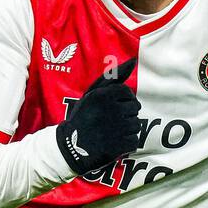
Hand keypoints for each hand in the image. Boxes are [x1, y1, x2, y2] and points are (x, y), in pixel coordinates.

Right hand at [55, 57, 140, 176]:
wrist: (70, 147)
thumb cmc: (83, 117)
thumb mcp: (92, 94)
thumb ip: (113, 77)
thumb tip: (133, 60)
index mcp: (104, 95)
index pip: (127, 93)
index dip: (122, 100)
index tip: (112, 107)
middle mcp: (112, 110)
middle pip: (135, 108)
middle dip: (126, 114)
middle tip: (111, 120)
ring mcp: (117, 129)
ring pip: (136, 125)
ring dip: (127, 128)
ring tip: (112, 131)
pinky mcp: (120, 145)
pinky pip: (134, 140)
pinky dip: (127, 142)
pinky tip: (114, 142)